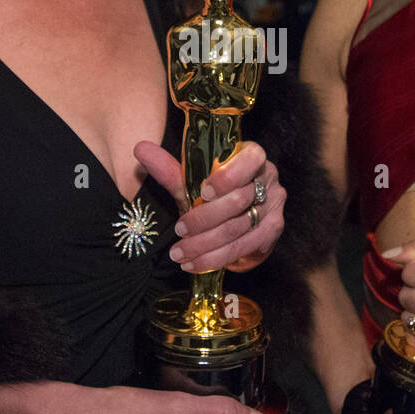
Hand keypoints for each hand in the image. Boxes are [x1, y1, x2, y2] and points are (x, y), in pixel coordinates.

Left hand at [135, 139, 284, 273]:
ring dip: (205, 245)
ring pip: (238, 228)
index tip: (203, 192)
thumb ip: (170, 169)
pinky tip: (195, 264)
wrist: (238, 216)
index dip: (228, 176)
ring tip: (180, 254)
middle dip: (205, 219)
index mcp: (252, 156)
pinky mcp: (272, 231)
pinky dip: (215, 258)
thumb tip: (141, 149)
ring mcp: (274, 206)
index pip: (250, 160)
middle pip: (238, 200)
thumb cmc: (215, 192)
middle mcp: (268, 179)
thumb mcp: (193, 181)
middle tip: (179, 230)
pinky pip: (243, 247)